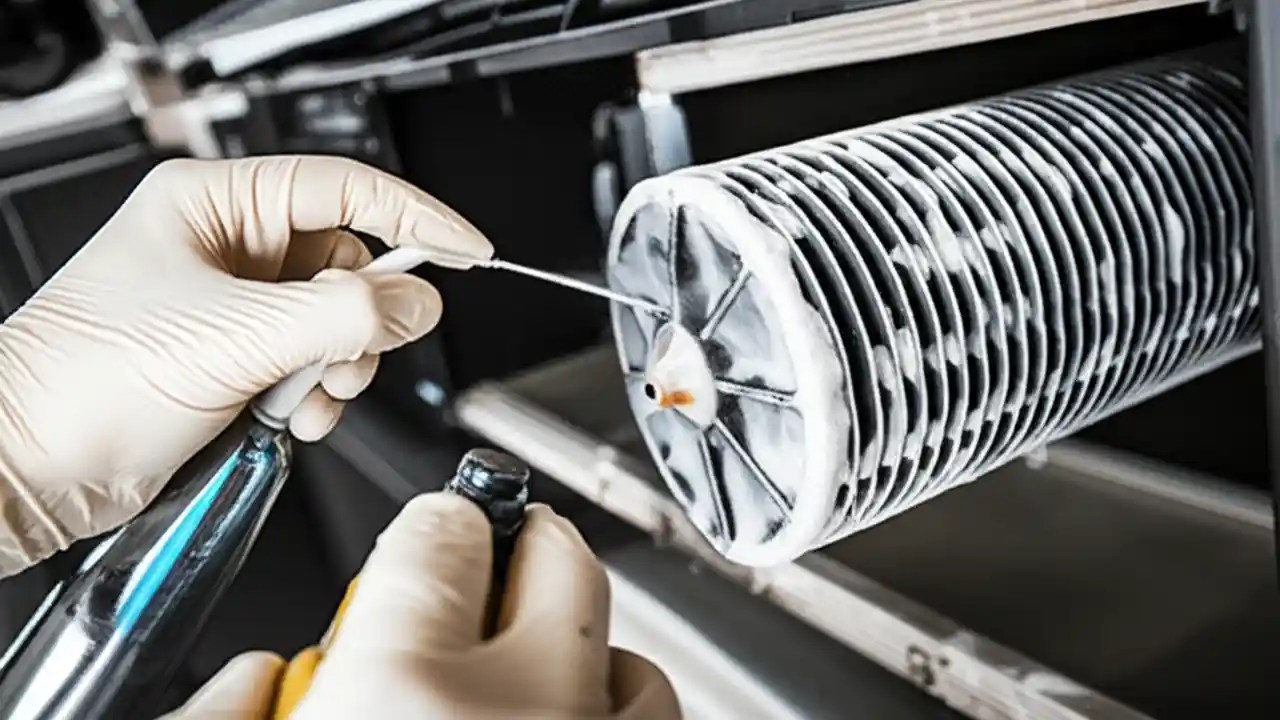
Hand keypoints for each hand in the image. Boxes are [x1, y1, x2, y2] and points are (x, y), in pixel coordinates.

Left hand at [0, 156, 490, 575]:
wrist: (31, 471)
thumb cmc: (84, 384)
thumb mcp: (235, 337)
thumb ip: (344, 315)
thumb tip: (418, 302)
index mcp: (215, 205)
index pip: (343, 188)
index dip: (415, 217)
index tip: (467, 248)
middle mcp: (228, 248)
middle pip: (350, 262)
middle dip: (364, 318)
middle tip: (352, 353)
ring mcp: (233, 305)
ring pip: (339, 319)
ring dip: (341, 365)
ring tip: (308, 395)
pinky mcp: (237, 357)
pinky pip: (315, 362)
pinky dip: (320, 393)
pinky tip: (292, 416)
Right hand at [166, 494, 680, 718]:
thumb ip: (232, 708)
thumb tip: (256, 678)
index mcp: (400, 690)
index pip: (439, 536)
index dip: (433, 522)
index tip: (429, 532)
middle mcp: (520, 712)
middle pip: (555, 561)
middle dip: (521, 540)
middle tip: (493, 550)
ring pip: (624, 647)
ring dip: (581, 636)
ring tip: (536, 651)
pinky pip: (648, 716)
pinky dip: (618, 701)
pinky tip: (576, 714)